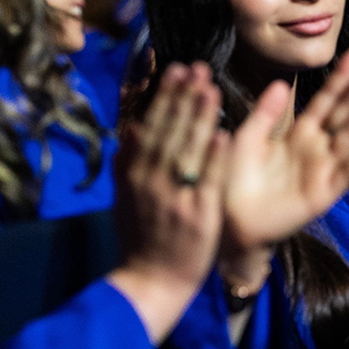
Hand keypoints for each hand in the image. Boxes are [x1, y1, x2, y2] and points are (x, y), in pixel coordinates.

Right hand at [108, 63, 227, 343]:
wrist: (150, 282)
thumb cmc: (142, 238)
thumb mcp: (126, 199)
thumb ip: (128, 164)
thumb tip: (130, 128)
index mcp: (134, 175)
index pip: (151, 127)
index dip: (164, 97)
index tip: (175, 69)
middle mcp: (151, 182)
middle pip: (169, 132)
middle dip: (183, 98)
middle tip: (197, 67)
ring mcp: (174, 198)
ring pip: (187, 150)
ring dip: (199, 118)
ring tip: (211, 89)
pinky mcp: (197, 215)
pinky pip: (206, 181)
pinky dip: (213, 157)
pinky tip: (222, 134)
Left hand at [218, 46, 348, 289]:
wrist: (229, 220)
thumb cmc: (233, 178)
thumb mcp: (247, 138)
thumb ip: (265, 113)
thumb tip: (284, 83)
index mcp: (299, 132)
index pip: (326, 99)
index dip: (342, 76)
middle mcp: (316, 148)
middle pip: (345, 112)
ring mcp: (323, 170)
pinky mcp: (324, 194)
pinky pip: (346, 172)